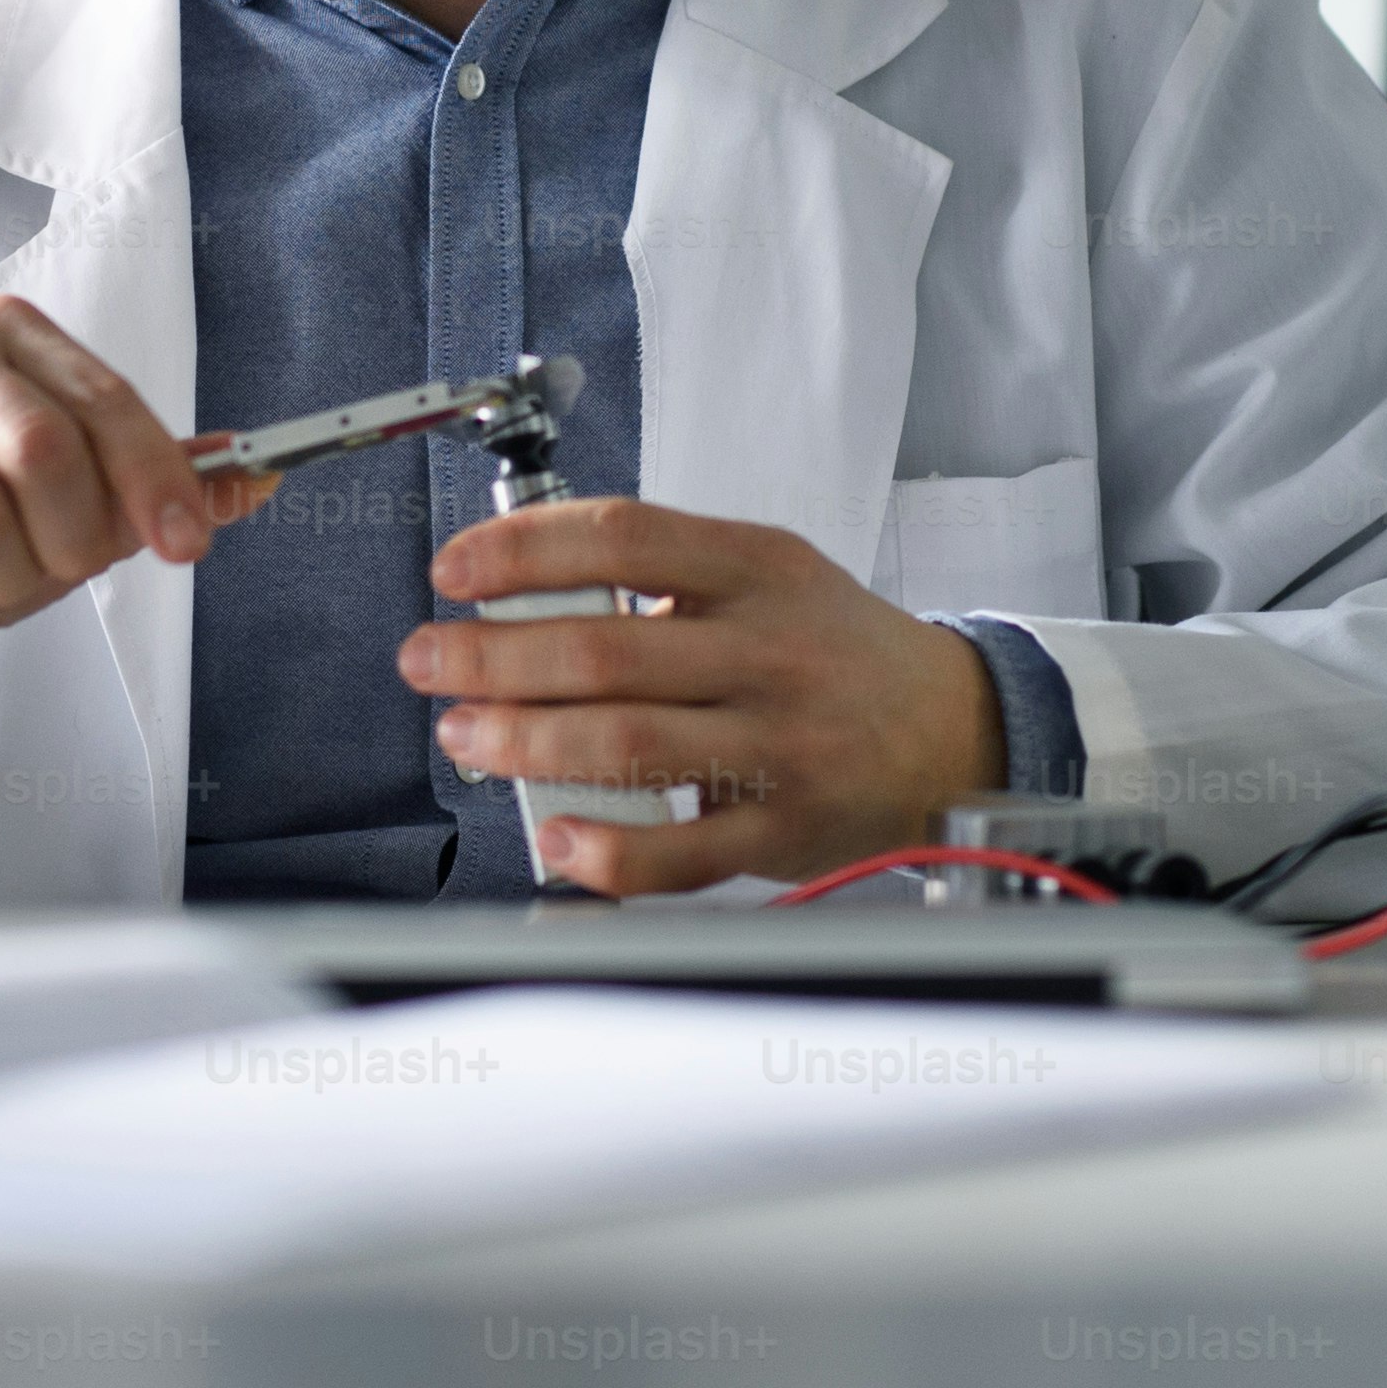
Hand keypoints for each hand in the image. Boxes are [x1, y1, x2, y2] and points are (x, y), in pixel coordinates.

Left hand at [400, 499, 1008, 897]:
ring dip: (525, 742)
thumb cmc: (837, 650)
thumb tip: (523, 595)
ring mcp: (780, 742)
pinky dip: (607, 850)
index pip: (622, 538)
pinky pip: (681, 850)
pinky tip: (556, 836)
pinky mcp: (786, 826)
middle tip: (429, 662)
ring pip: (626, 743)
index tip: (454, 569)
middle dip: (491, 657)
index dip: (520, 549)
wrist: (957, 729)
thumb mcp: (770, 576)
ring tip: (468, 735)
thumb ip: (667, 575)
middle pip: (603, 650)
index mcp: (757, 568)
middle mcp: (769, 650)